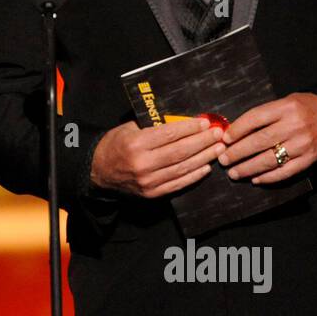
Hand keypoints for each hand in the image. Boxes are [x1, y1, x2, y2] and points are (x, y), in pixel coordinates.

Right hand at [89, 116, 224, 198]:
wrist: (98, 171)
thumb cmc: (115, 144)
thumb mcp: (129, 128)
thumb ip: (153, 126)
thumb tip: (183, 122)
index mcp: (136, 144)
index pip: (170, 134)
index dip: (191, 128)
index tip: (206, 123)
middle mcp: (143, 163)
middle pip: (180, 151)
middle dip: (203, 142)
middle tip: (219, 134)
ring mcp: (148, 181)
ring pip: (182, 168)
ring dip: (204, 158)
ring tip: (218, 149)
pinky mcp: (152, 193)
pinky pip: (178, 183)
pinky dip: (194, 176)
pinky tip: (206, 167)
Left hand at [217, 93, 316, 183]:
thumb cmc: (304, 108)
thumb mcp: (285, 102)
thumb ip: (264, 115)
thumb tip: (235, 131)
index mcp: (286, 108)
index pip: (255, 118)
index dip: (237, 130)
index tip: (224, 139)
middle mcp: (294, 126)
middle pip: (259, 141)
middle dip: (238, 152)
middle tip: (223, 159)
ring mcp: (302, 144)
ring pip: (270, 160)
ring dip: (248, 168)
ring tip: (234, 173)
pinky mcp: (309, 159)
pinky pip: (285, 171)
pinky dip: (268, 177)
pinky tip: (255, 179)